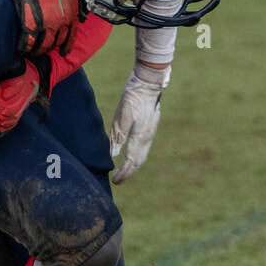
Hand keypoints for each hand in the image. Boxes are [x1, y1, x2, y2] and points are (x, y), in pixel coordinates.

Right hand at [3, 0, 82, 57]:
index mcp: (71, 13)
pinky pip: (28, 41)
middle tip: (44, 50)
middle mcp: (61, 21)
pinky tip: (21, 50)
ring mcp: (46, 23)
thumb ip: (71, 3)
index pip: (71, 35)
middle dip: (50, 48)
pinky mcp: (30, 22)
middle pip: (56, 41)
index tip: (63, 51)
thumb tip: (75, 10)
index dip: (66, 45)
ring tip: (32, 52)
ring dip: (37, 50)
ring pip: (43, 44)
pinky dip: (25, 47)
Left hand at [110, 63, 168, 183]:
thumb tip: (114, 155)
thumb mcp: (122, 117)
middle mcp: (147, 138)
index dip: (123, 173)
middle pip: (139, 161)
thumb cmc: (133, 98)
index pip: (131, 162)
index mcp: (140, 137)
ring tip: (125, 170)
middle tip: (118, 180)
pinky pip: (144, 147)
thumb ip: (118, 136)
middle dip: (129, 172)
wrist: (148, 84)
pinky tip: (132, 153)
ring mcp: (150, 132)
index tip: (115, 181)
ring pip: (142, 155)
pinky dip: (137, 155)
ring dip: (133, 164)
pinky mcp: (150, 126)